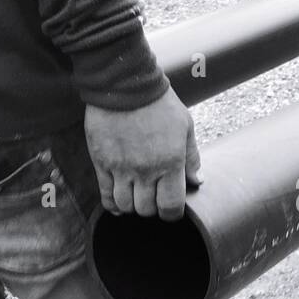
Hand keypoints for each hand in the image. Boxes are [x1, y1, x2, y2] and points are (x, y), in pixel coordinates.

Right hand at [85, 87, 201, 220]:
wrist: (125, 84)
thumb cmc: (159, 103)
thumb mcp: (185, 127)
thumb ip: (192, 157)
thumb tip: (197, 181)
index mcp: (170, 163)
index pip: (171, 207)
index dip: (171, 213)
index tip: (170, 207)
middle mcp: (145, 170)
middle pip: (146, 210)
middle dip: (152, 209)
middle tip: (153, 198)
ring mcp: (121, 167)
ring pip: (125, 205)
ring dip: (132, 206)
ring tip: (136, 196)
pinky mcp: (101, 162)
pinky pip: (105, 194)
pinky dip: (112, 204)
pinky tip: (118, 204)